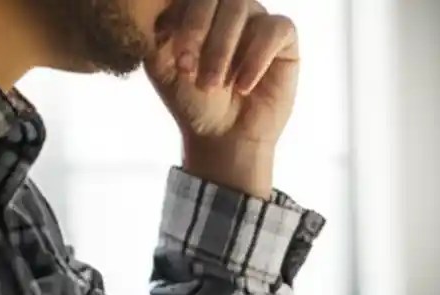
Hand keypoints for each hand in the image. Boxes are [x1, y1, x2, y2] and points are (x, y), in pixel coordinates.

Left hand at [147, 0, 299, 198]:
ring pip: (242, 7)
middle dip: (198, 30)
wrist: (224, 136)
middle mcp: (226, 5)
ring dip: (222, 49)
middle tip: (189, 69)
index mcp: (195, 6)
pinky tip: (244, 86)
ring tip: (213, 85)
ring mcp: (256, 17)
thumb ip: (155, 28)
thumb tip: (157, 2)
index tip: (176, 60)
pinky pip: (275, 29)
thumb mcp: (161, 63)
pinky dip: (256, 58)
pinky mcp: (284, 37)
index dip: (182, 20)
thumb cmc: (192, 99)